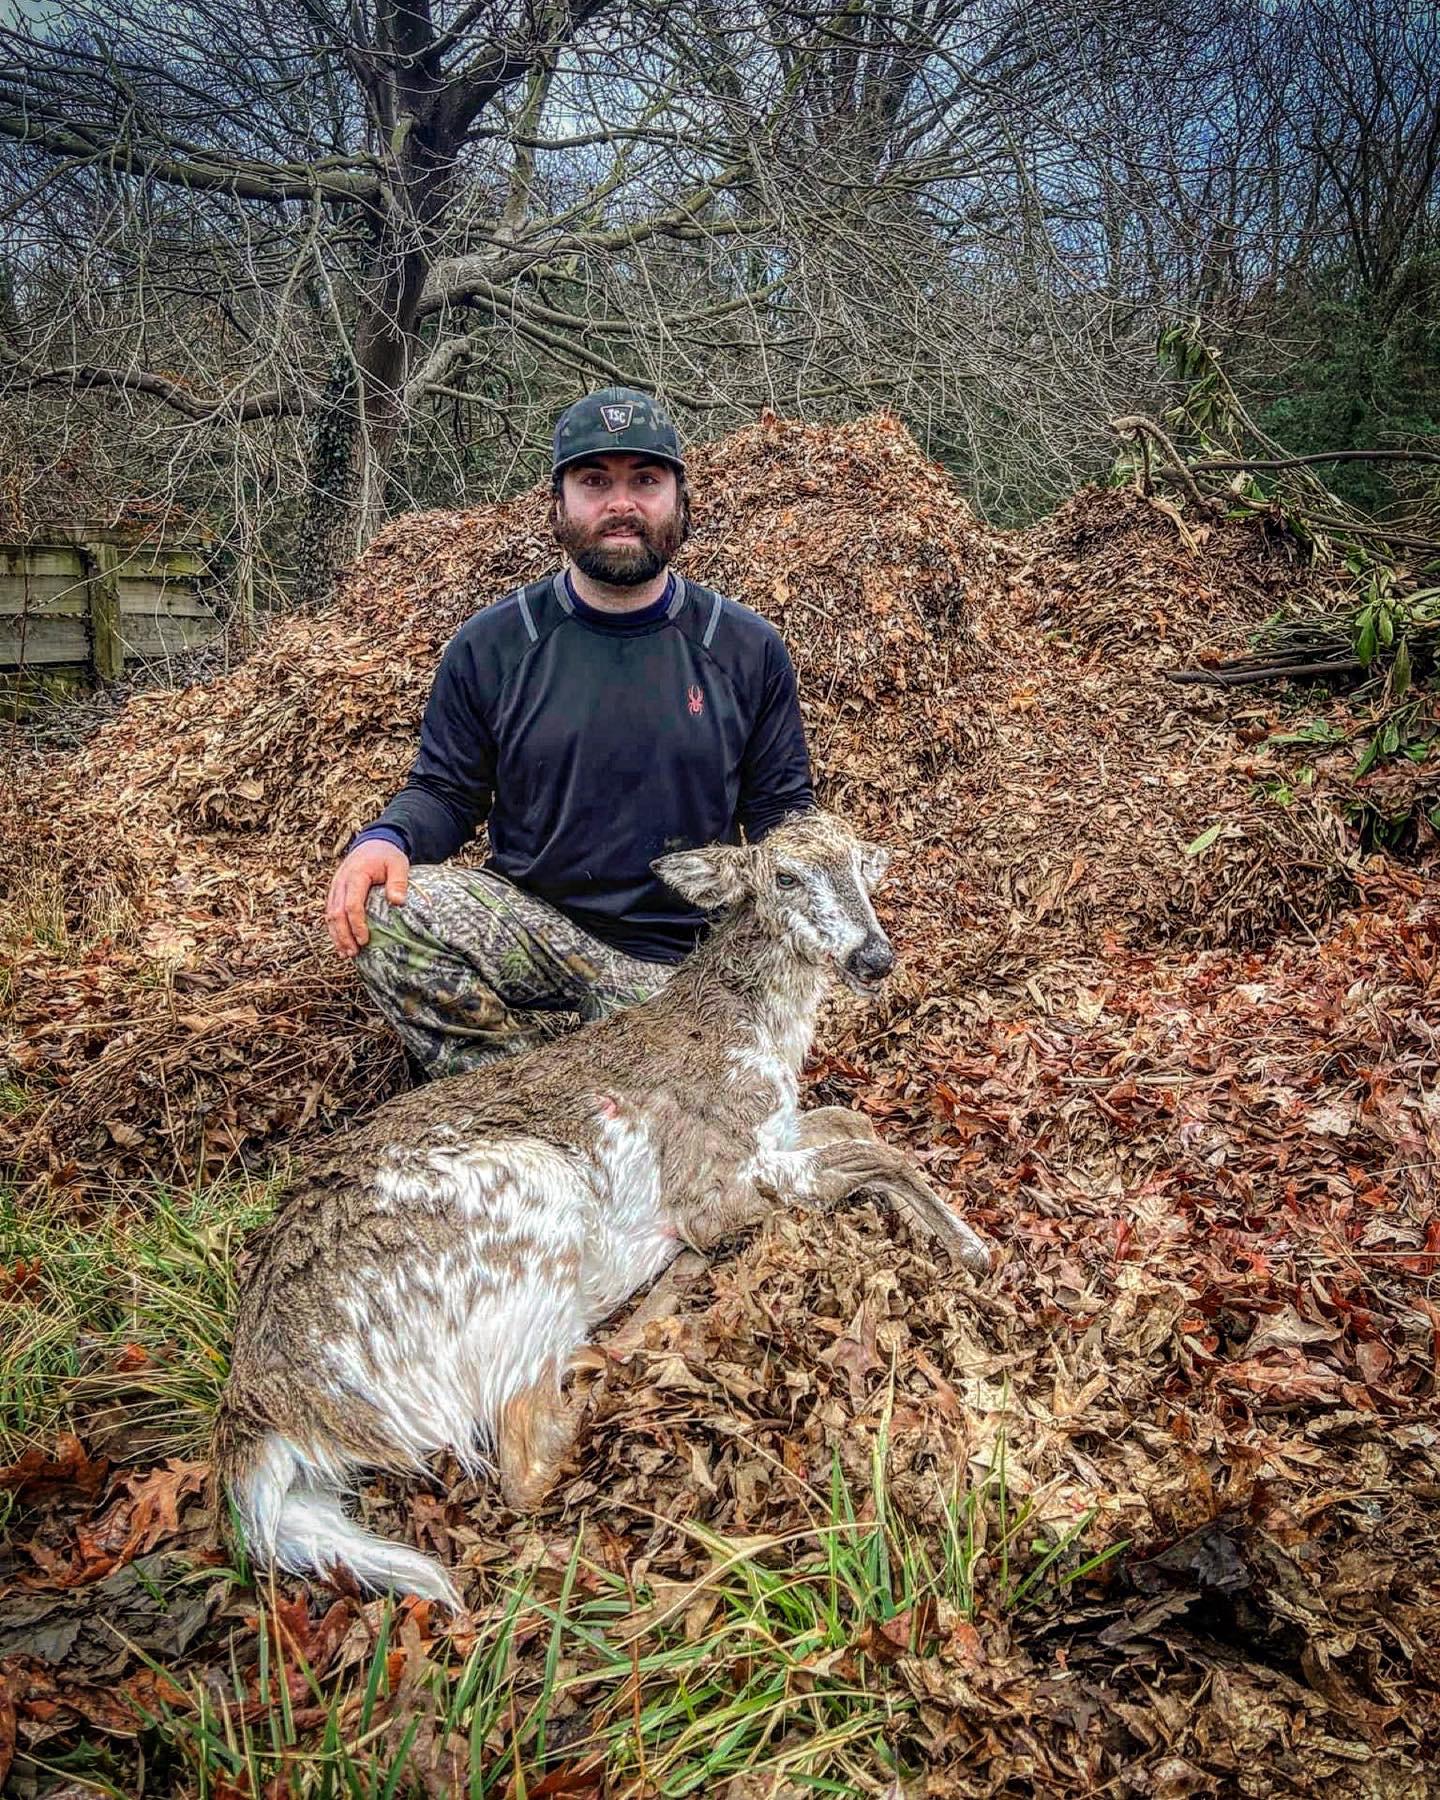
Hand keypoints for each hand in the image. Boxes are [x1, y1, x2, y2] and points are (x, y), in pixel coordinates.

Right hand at [326, 841, 409, 957]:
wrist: (372, 843)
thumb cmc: (387, 856)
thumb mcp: (398, 864)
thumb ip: (398, 882)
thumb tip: (398, 902)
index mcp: (356, 875)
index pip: (352, 904)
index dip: (357, 924)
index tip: (365, 940)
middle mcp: (341, 881)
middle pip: (337, 913)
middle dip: (344, 935)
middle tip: (353, 953)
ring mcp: (335, 887)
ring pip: (330, 914)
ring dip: (337, 935)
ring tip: (346, 954)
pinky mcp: (335, 892)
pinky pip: (330, 912)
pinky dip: (334, 928)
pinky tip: (341, 943)